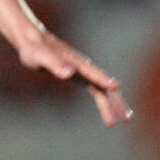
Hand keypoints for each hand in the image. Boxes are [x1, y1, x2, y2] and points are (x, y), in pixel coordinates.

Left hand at [17, 26, 132, 126]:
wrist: (33, 40)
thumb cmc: (34, 48)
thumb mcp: (39, 56)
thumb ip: (54, 63)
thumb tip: (69, 73)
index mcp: (75, 62)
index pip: (93, 73)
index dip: (103, 80)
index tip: (116, 88)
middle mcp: (83, 66)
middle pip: (103, 84)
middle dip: (115, 100)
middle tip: (126, 117)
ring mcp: (82, 71)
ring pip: (102, 89)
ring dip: (112, 103)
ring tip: (123, 119)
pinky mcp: (79, 75)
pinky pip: (95, 89)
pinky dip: (102, 99)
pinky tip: (108, 110)